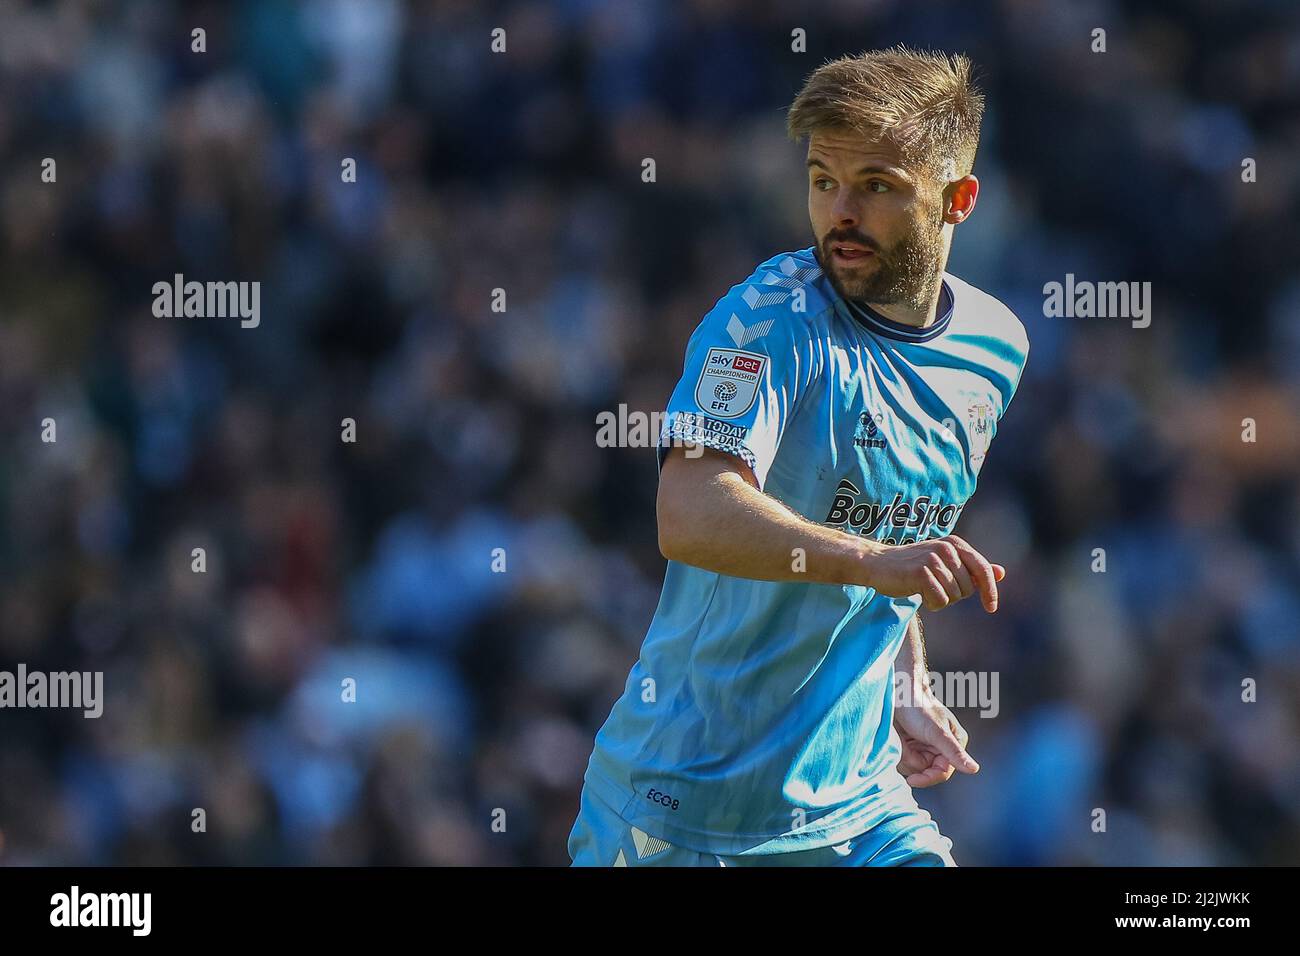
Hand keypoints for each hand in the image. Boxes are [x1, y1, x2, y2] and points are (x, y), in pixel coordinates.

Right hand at [862, 535, 1004, 611]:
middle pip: (968, 588)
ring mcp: (933, 559)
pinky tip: (919, 594)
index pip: (983, 570)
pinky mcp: (921, 572)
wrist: (878, 564)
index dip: (990, 591)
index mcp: (955, 544)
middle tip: (935, 588)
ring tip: (924, 589)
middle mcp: (947, 548)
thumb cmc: (913, 566)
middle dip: (954, 595)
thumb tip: (1001, 572)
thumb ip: (972, 567)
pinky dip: (932, 604)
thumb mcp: (945, 563)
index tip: (991, 608)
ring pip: (954, 595)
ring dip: (941, 600)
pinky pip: (940, 599)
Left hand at [893, 685, 978, 787]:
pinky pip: (902, 758)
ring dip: (902, 754)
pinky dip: (896, 750)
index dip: (927, 779)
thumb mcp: (936, 731)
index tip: (911, 780)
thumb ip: (953, 751)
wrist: (898, 690)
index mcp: (954, 744)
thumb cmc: (918, 707)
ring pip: (911, 766)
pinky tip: (896, 736)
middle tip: (904, 743)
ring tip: (900, 736)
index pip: (942, 773)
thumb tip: (974, 769)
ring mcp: (924, 746)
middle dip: (911, 760)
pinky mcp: (910, 744)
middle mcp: (940, 748)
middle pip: (924, 771)